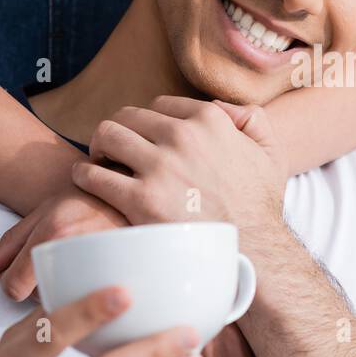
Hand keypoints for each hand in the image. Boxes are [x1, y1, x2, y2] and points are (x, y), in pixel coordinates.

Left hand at [0, 183, 126, 300]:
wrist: (134, 192)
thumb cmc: (87, 199)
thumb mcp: (45, 211)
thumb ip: (11, 242)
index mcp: (50, 232)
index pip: (13, 285)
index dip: (13, 284)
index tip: (24, 275)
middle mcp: (73, 247)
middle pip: (38, 296)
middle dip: (40, 286)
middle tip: (57, 265)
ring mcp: (100, 262)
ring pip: (63, 300)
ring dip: (64, 290)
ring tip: (78, 268)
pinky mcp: (121, 273)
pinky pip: (91, 300)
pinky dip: (86, 294)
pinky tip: (93, 277)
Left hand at [72, 96, 286, 234]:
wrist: (255, 251)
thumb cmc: (260, 206)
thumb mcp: (270, 152)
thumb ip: (253, 118)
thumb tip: (221, 106)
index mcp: (210, 121)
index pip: (161, 105)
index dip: (150, 121)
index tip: (145, 137)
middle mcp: (182, 137)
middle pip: (129, 116)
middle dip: (120, 129)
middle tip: (115, 149)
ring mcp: (159, 167)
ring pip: (107, 135)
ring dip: (99, 146)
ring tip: (100, 161)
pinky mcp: (140, 199)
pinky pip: (94, 175)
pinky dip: (84, 174)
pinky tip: (88, 181)